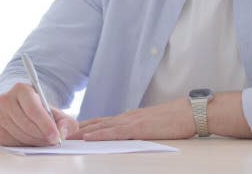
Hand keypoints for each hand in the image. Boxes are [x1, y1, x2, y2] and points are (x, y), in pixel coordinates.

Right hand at [0, 82, 77, 146]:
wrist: (20, 111)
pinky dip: (27, 146)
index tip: (56, 137)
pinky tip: (33, 141)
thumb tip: (62, 132)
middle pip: (27, 125)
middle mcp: (6, 100)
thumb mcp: (55, 111)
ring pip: (21, 136)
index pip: (33, 109)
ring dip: (36, 142)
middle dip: (43, 136)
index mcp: (22, 90)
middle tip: (53, 141)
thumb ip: (65, 121)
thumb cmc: (39, 111)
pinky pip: (14, 144)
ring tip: (45, 141)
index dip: (46, 125)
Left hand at [69, 98, 195, 140]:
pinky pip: (114, 132)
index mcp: (130, 117)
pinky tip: (88, 138)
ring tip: (66, 136)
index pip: (103, 121)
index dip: (86, 125)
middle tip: (60, 132)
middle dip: (78, 128)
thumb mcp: (153, 124)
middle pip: (97, 123)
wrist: (191, 113)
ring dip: (82, 132)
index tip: (71, 130)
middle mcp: (127, 117)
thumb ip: (139, 128)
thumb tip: (129, 133)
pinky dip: (99, 135)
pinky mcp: (138, 128)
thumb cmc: (176, 120)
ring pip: (101, 127)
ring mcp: (131, 122)